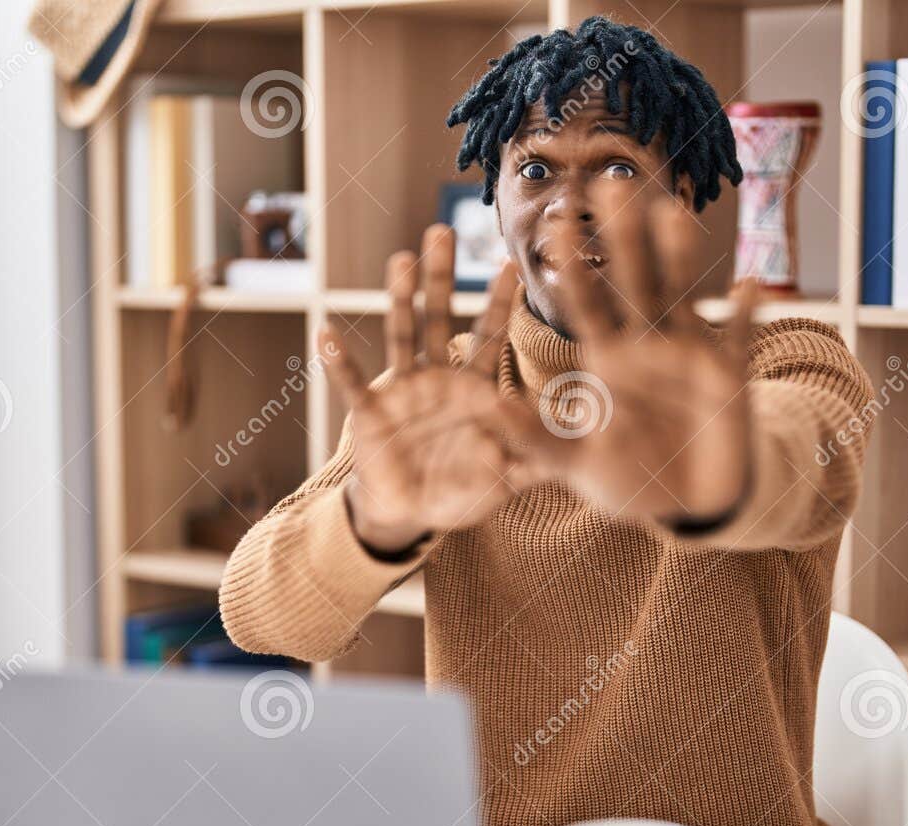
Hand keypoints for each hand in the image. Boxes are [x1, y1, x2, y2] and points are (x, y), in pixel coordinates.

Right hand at [322, 226, 532, 554]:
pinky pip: (351, 383)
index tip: (511, 265)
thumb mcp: (504, 477)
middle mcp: (437, 377)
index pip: (489, 337)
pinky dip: (338, 361)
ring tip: (400, 260)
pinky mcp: (370, 410)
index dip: (498, 303)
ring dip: (400, 299)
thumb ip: (535, 460)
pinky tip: (326, 333)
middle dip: (442, 277)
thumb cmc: (460, 489)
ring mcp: (402, 389)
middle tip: (442, 231)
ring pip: (401, 335)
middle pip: (440, 318)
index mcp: (472, 387)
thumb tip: (581, 449)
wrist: (410, 511)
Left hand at [499, 181, 756, 523]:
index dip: (575, 270)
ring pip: (682, 298)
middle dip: (624, 239)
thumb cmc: (627, 478)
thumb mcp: (573, 465)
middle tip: (610, 185)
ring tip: (671, 214)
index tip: (558, 227)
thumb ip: (531, 439)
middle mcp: (648, 347)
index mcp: (608, 358)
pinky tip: (750, 286)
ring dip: (678, 258)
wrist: (686, 504)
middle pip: (634, 284)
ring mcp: (689, 357)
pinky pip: (739, 344)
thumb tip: (482, 408)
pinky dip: (746, 320)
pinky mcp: (728, 380)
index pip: (587, 305)